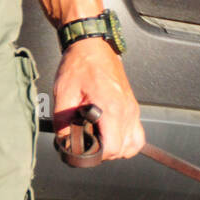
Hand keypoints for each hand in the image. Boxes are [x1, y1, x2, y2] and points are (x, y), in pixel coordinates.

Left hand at [53, 39, 143, 160]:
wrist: (92, 45)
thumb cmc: (80, 64)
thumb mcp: (63, 92)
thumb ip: (62, 120)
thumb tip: (64, 140)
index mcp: (111, 108)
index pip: (113, 148)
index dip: (99, 154)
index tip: (87, 146)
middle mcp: (127, 111)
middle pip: (125, 150)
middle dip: (107, 151)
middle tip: (91, 140)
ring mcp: (132, 110)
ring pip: (134, 145)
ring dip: (119, 148)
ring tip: (102, 138)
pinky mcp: (133, 108)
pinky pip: (137, 134)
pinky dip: (127, 140)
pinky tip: (112, 133)